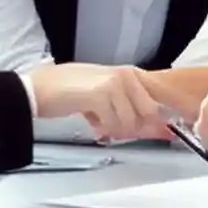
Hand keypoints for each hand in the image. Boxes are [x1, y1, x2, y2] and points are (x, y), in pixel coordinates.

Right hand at [26, 64, 169, 140]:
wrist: (38, 89)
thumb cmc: (70, 92)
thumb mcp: (105, 97)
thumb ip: (130, 110)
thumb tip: (158, 129)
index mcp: (130, 74)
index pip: (157, 99)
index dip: (163, 118)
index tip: (168, 133)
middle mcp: (126, 75)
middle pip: (148, 114)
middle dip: (134, 128)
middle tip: (111, 127)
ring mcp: (115, 84)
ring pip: (130, 123)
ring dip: (114, 129)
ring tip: (96, 120)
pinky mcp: (101, 95)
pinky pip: (113, 125)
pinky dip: (102, 129)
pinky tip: (90, 120)